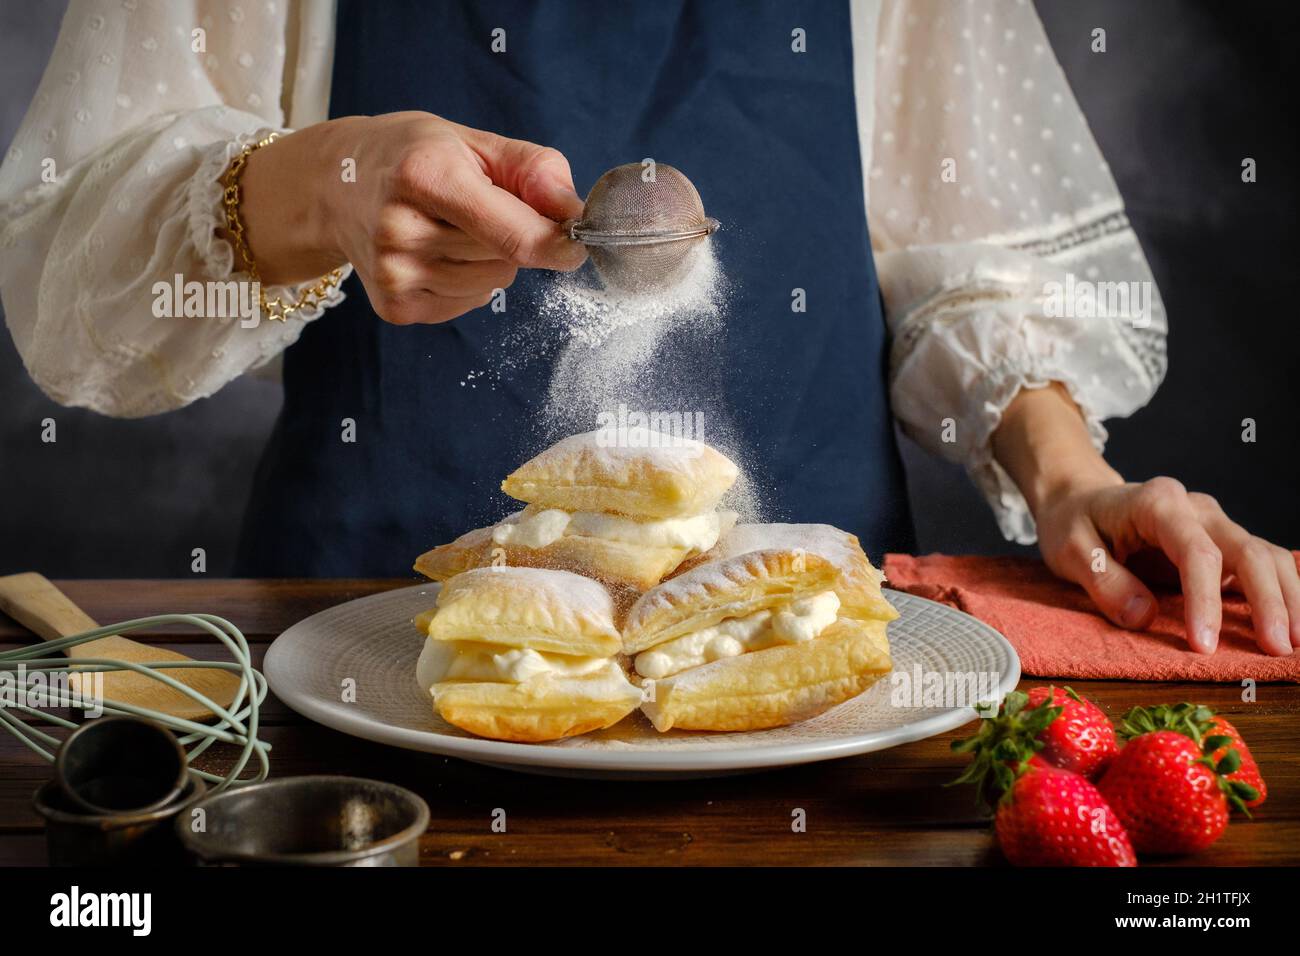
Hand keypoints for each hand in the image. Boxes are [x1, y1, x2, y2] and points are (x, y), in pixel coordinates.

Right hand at [235, 112, 586, 323]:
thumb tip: (574, 213)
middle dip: (511, 236)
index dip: (556, 244)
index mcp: (426, 176)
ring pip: (491, 284)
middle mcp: (402, 230)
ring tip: (448, 229)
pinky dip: (465, 282)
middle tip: (473, 208)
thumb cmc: (411, 156)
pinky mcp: (394, 307)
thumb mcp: (472, 141)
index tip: (574, 243)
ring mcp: (394, 274)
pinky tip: (435, 253)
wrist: (334, 185)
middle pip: (507, 260)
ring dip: (487, 261)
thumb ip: (532, 170)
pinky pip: (466, 303)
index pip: (515, 235)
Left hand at [993, 384, 1298, 655]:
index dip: (1204, 601)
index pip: (1196, 552)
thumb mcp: (1069, 549)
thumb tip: (1143, 617)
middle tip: (1274, 648)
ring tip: (1291, 644)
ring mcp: (1214, 524)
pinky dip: (1280, 592)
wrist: (1079, 500)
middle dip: (1267, 600)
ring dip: (1286, 598)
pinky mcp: (1221, 544)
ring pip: (1265, 556)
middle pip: (1246, 550)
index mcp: (1158, 503)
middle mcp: (1196, 509)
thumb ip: (1103, 581)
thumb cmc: (1073, 523)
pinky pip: (1260, 565)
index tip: (1203, 644)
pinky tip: (1289, 624)